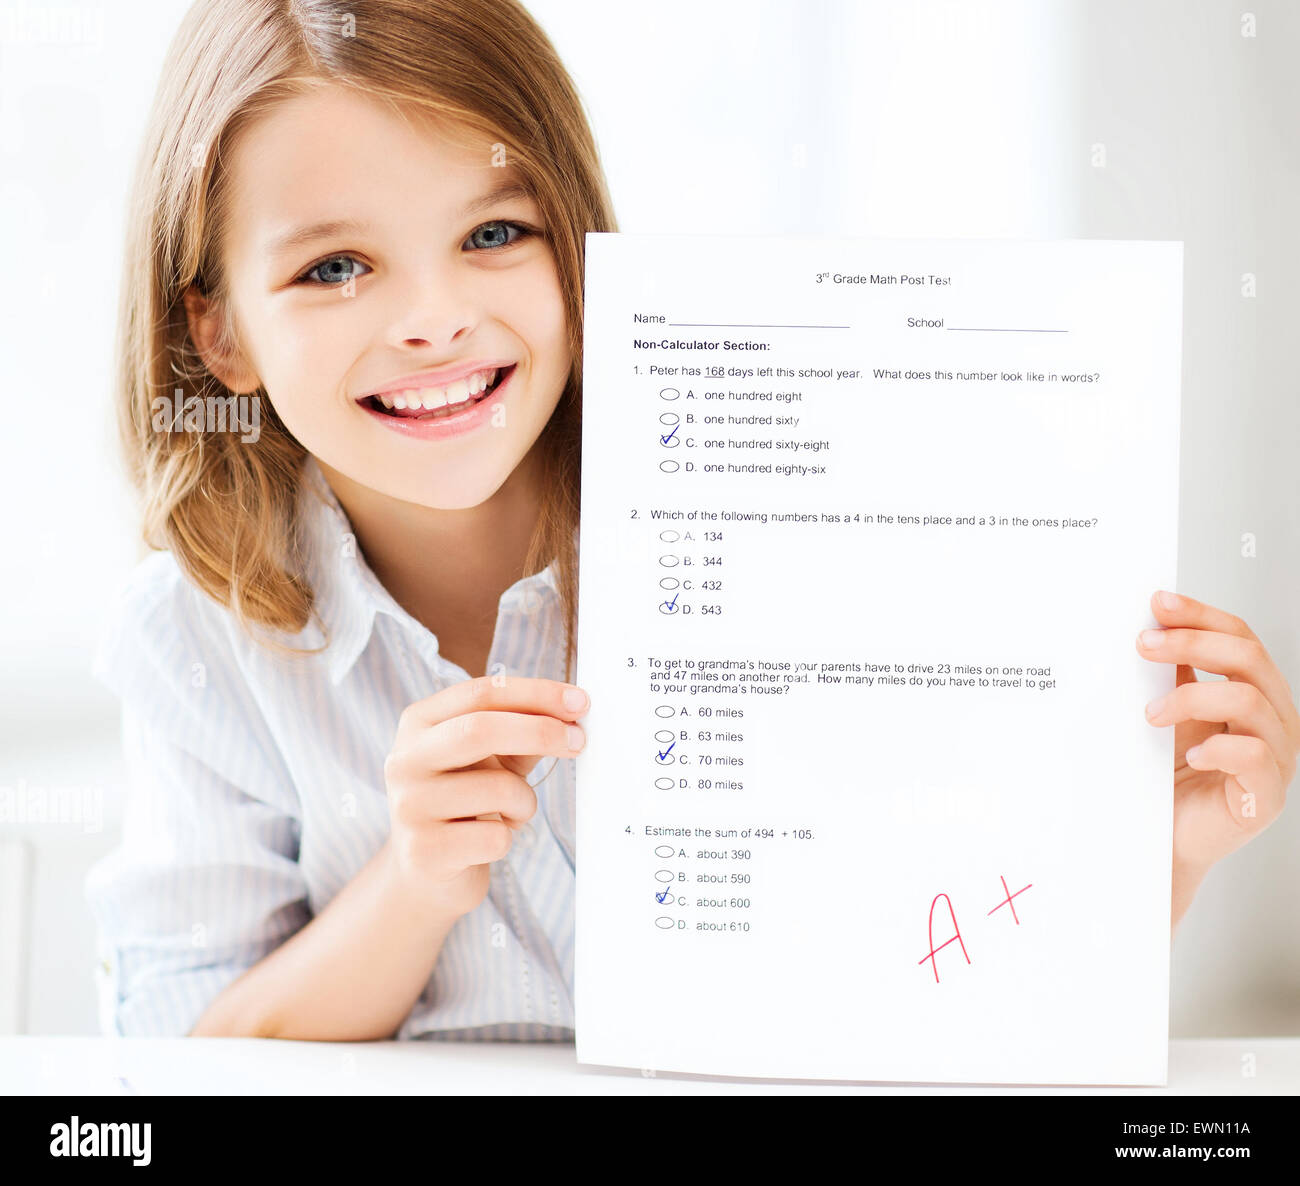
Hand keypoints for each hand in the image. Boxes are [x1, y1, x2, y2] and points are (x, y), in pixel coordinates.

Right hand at [382, 675, 588, 919]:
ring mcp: (409, 806)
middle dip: (540, 731)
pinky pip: (495, 837)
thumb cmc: (465, 804)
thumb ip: (522, 731)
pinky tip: (490, 840)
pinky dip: (509, 838)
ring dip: (526, 800)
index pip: (481, 693)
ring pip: (497, 789)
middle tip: (578, 740)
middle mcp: (404, 760)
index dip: (536, 693)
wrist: (425, 873)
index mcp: (419, 723)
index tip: (579, 702)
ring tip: (516, 811)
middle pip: (480, 730)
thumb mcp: (490, 759)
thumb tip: (570, 712)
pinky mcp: (423, 852)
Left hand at [1138, 591, 1297, 897]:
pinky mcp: (1266, 797)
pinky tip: (1189, 753)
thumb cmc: (1170, 778)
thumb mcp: (1168, 714)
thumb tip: (1150, 626)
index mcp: (1254, 692)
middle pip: (1248, 657)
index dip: (1202, 614)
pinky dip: (1218, 749)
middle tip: (1142, 645)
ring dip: (1191, 696)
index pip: (1239, 637)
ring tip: (1150, 714)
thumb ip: (1171, 674)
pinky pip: (1254, 758)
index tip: (1159, 602)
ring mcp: (1276, 757)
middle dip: (1192, 641)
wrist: (1166, 843)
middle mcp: (1272, 719)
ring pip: (1248, 700)